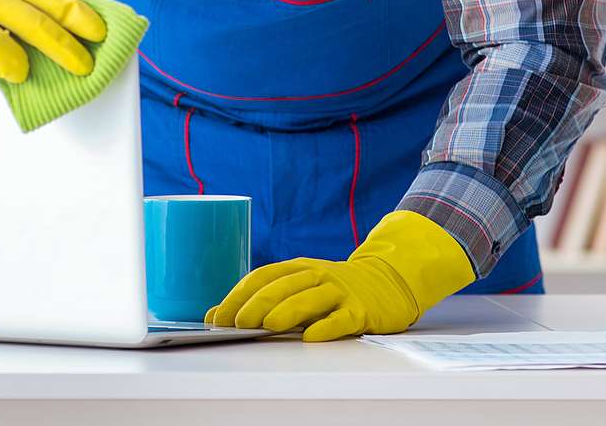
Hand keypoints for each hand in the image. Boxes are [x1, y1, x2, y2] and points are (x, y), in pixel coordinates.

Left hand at [205, 210, 474, 341]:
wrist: (389, 281)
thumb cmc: (336, 289)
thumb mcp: (300, 288)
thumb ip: (263, 299)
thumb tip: (216, 315)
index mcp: (298, 268)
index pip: (263, 277)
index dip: (239, 294)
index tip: (220, 315)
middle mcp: (317, 275)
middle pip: (283, 286)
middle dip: (257, 303)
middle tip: (239, 322)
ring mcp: (340, 291)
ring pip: (310, 298)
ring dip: (287, 311)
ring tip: (268, 325)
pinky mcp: (361, 309)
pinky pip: (342, 317)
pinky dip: (326, 326)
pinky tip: (311, 337)